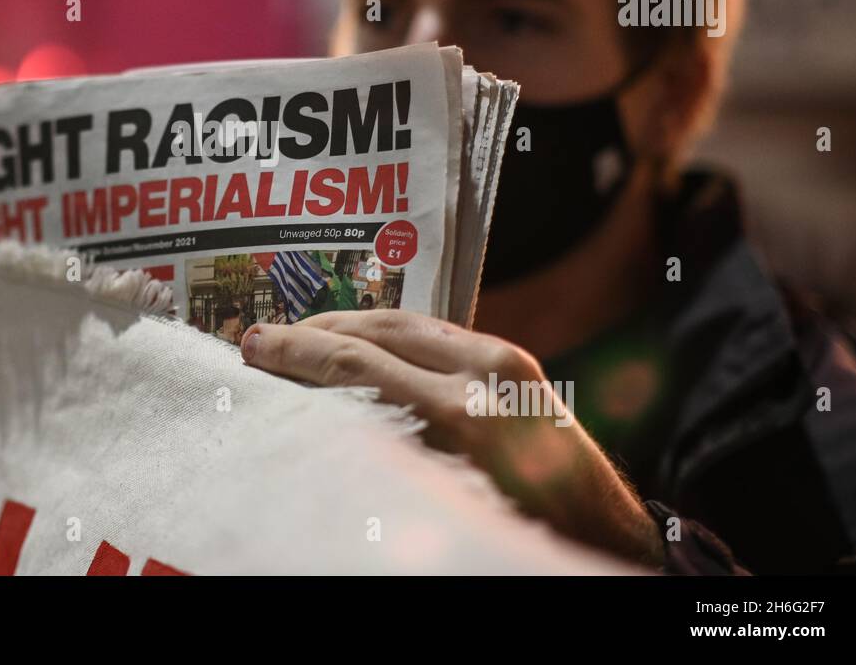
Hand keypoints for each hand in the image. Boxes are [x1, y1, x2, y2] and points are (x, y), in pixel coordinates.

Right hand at [240, 310, 663, 566]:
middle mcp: (482, 374)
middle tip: (262, 338)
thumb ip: (381, 448)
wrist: (603, 534)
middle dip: (311, 331)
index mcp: (460, 417)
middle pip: (375, 331)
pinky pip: (435, 331)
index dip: (296, 352)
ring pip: (405, 321)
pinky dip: (387, 331)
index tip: (252, 348)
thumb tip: (312, 410)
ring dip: (346, 324)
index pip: (356, 364)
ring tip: (300, 337)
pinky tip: (359, 343)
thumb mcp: (439, 498)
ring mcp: (503, 359)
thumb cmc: (517, 528)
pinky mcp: (513, 359)